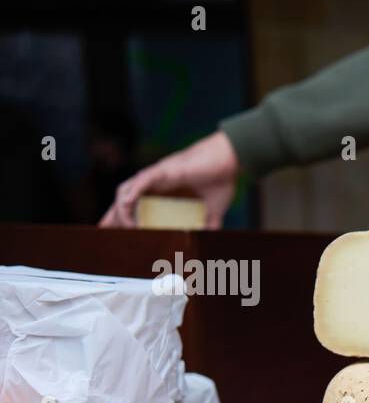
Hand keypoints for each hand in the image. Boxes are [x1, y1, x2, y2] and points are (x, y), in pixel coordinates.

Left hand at [99, 131, 238, 228]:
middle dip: (112, 217)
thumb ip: (208, 225)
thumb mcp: (214, 211)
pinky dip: (131, 194)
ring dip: (121, 209)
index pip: (137, 208)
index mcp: (164, 193)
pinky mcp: (163, 170)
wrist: (230, 161)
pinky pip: (140, 182)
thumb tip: (208, 241)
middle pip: (125, 200)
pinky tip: (126, 206)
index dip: (125, 221)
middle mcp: (155, 184)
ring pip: (128, 191)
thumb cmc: (222, 180)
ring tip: (124, 227)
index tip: (117, 236)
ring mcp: (157, 176)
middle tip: (104, 232)